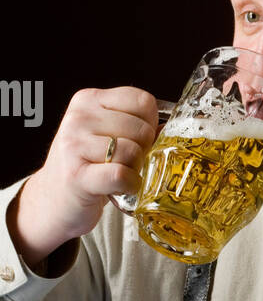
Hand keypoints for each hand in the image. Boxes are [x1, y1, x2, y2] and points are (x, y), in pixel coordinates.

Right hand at [9, 86, 157, 268]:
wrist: (54, 200)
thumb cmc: (87, 166)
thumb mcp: (105, 134)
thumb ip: (134, 125)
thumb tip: (170, 128)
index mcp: (89, 100)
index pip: (142, 100)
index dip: (150, 123)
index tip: (138, 139)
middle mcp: (79, 118)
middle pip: (141, 128)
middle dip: (144, 149)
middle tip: (129, 162)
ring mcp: (74, 145)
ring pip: (133, 151)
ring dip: (136, 169)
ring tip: (122, 174)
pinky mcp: (77, 175)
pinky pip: (121, 175)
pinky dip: (131, 185)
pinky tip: (123, 187)